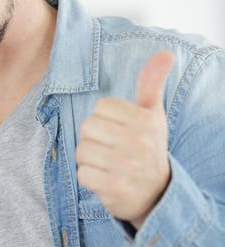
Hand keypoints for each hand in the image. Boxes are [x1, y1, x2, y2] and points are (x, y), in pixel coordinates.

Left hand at [75, 51, 174, 229]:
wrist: (156, 193)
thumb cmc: (148, 148)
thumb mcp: (153, 115)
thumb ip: (152, 84)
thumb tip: (165, 53)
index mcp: (145, 120)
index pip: (100, 107)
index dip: (104, 120)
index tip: (119, 131)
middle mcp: (138, 142)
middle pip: (88, 127)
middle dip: (94, 139)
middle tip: (111, 150)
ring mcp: (126, 166)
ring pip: (82, 151)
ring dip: (89, 160)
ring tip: (107, 164)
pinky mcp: (114, 188)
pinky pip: (82, 174)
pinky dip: (89, 178)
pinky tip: (105, 179)